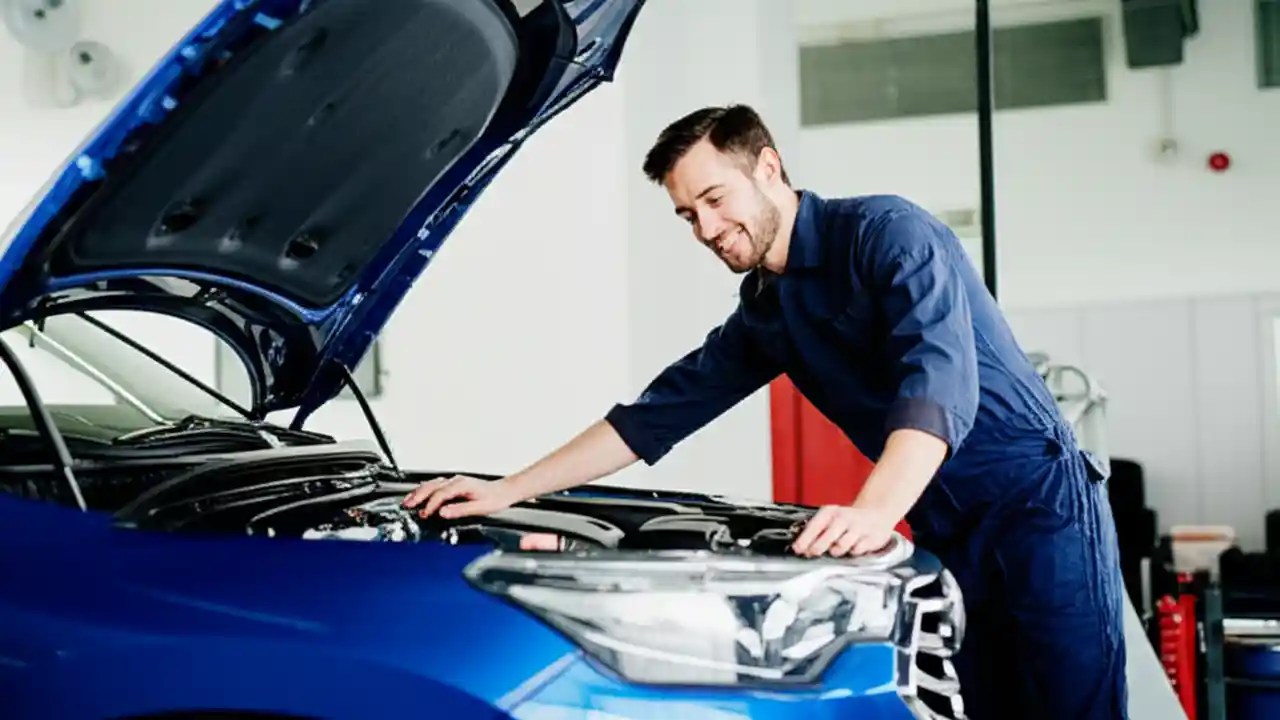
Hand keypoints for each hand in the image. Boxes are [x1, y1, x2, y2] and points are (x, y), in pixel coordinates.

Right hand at [402, 475, 519, 519]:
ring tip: (408, 501)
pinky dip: (426, 490)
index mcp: (462, 485)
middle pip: (432, 486)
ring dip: (419, 492)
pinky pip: (436, 485)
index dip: (430, 504)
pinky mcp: (455, 484)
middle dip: (418, 495)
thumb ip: (460, 510)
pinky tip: (420, 494)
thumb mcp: (480, 508)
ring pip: (432, 484)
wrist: (504, 491)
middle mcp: (457, 481)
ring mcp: (455, 481)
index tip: (424, 514)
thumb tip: (443, 513)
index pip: (440, 494)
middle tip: (407, 505)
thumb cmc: (495, 499)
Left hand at [791, 505, 895, 557]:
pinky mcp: (871, 538)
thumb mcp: (830, 520)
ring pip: (842, 546)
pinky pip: (857, 551)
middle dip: (818, 547)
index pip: (814, 526)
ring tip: (837, 548)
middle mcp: (844, 518)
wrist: (876, 514)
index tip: (798, 549)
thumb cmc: (847, 521)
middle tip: (814, 552)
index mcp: (830, 512)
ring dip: (837, 551)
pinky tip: (854, 547)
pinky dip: (853, 552)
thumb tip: (801, 549)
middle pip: (827, 537)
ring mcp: (858, 528)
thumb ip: (815, 534)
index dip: (804, 539)